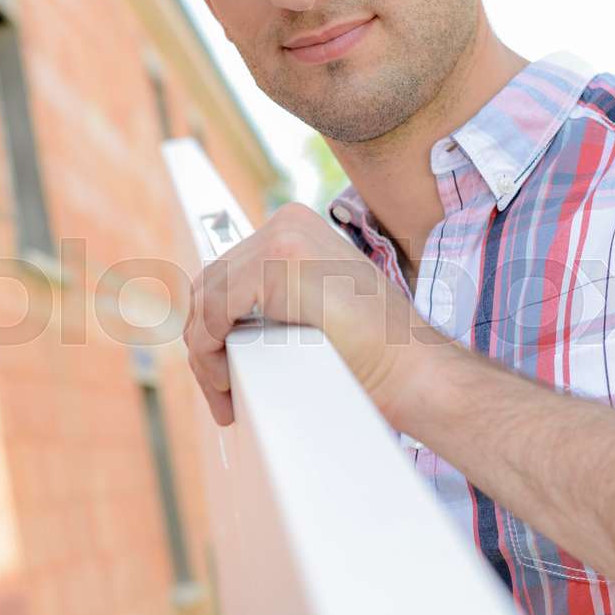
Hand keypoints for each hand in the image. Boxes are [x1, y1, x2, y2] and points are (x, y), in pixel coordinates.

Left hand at [183, 202, 425, 426]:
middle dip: (204, 339)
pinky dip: (210, 351)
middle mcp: (285, 223)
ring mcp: (282, 238)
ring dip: (205, 353)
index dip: (211, 320)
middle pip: (209, 283)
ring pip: (206, 300)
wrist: (410, 366)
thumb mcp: (314, 305)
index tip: (217, 362)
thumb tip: (219, 317)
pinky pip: (215, 313)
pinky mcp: (277, 265)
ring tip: (223, 391)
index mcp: (293, 227)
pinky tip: (226, 378)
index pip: (226, 271)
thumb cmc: (370, 349)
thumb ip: (274, 296)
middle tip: (218, 387)